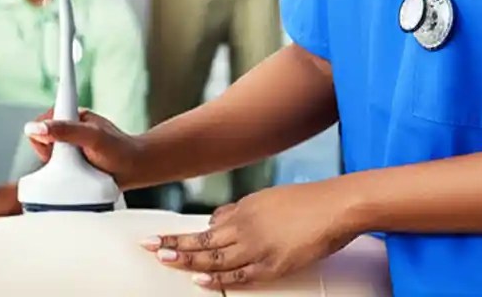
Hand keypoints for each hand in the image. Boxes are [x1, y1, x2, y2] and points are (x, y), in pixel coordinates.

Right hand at [24, 108, 142, 187]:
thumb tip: (35, 128)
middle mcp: (67, 131)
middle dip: (52, 156)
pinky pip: (55, 172)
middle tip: (73, 160)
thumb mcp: (92, 137)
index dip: (44, 137)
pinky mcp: (71, 165)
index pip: (40, 123)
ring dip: (58, 168)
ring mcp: (68, 149)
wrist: (137, 169)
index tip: (59, 147)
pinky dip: (61, 177)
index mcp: (70, 116)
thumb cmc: (120, 150)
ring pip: (46, 160)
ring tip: (79, 168)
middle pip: (40, 144)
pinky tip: (78, 176)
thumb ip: (65, 131)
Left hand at [143, 181, 359, 290]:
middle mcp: (244, 227)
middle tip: (145, 249)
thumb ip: (239, 211)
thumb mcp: (264, 200)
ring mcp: (258, 246)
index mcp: (242, 211)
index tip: (155, 239)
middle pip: (202, 241)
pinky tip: (200, 281)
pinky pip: (241, 275)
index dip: (177, 236)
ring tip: (163, 262)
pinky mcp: (274, 263)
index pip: (202, 228)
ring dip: (187, 261)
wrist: (336, 205)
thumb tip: (215, 219)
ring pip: (215, 258)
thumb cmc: (305, 202)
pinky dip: (219, 279)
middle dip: (172, 246)